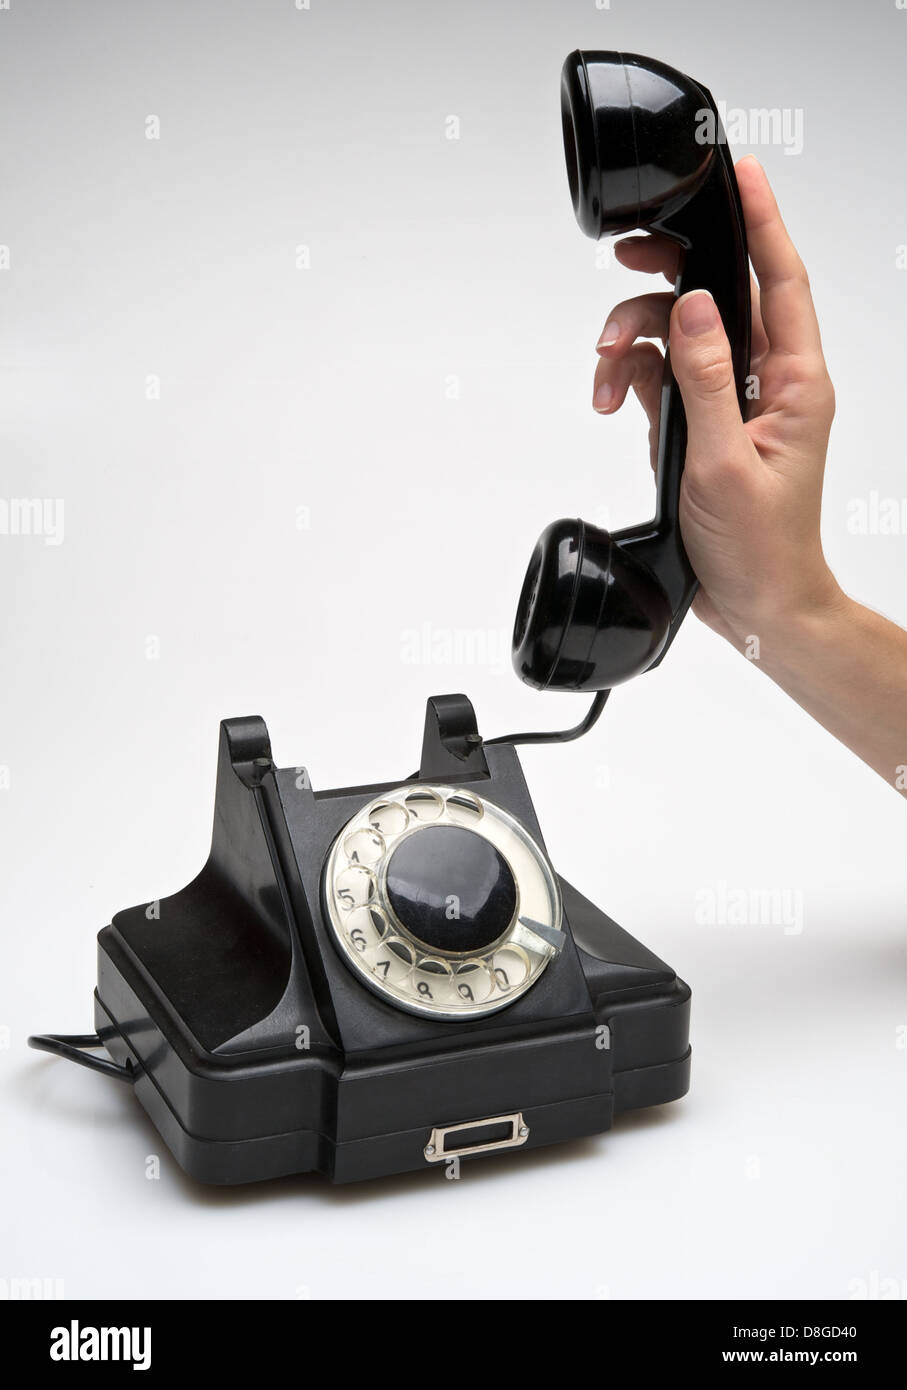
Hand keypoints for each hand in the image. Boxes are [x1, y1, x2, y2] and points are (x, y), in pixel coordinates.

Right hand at [592, 155, 842, 651]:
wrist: (756, 604)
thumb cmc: (760, 547)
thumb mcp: (726, 463)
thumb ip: (709, 380)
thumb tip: (695, 307)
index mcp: (797, 384)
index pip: (783, 281)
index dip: (762, 221)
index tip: (740, 172)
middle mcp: (770, 383)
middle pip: (719, 298)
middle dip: (668, 277)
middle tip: (626, 257)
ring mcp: (734, 402)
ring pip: (680, 335)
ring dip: (635, 340)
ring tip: (606, 370)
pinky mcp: (703, 424)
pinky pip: (663, 378)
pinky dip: (631, 380)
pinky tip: (613, 400)